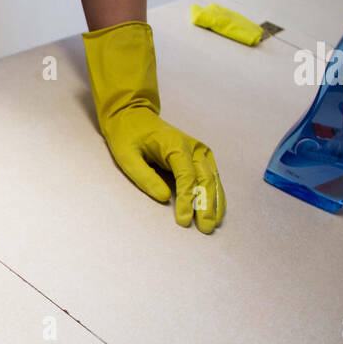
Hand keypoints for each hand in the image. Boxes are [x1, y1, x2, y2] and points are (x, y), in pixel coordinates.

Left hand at [83, 21, 224, 232]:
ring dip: (214, 202)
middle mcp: (193, 146)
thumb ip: (145, 177)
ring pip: (212, 179)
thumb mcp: (126, 156)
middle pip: (205, 179)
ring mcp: (199, 151)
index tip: (184, 220)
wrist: (132, 115)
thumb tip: (165, 198)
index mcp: (175, 144)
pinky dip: (214, 194)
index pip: (186, 176)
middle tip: (205, 228)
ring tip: (213, 224)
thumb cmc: (127, 135)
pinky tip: (215, 210)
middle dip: (206, 205)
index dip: (188, 200)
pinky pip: (211, 177)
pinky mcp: (199, 156)